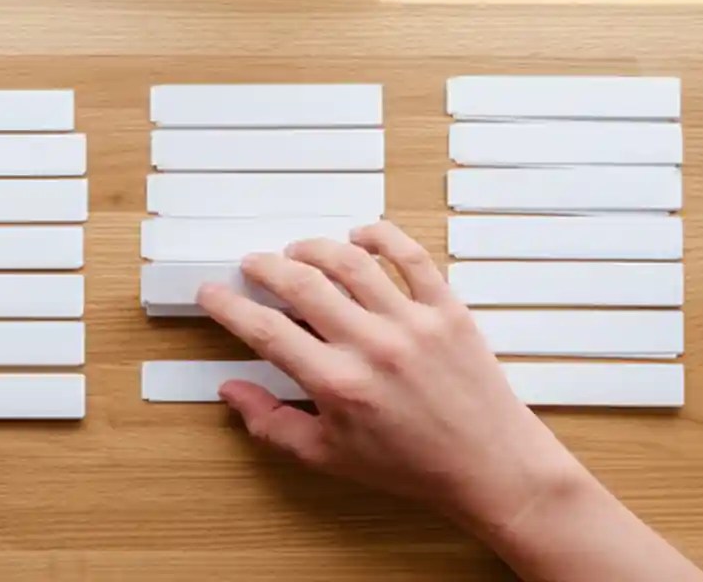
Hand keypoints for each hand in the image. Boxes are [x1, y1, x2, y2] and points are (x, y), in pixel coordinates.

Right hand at [195, 221, 575, 532]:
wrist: (488, 466)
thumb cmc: (413, 466)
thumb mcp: (330, 457)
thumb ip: (273, 424)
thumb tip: (233, 391)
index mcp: (339, 384)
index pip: (267, 331)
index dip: (230, 307)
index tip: (214, 294)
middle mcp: (373, 346)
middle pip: (302, 283)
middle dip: (265, 267)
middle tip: (252, 265)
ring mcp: (413, 322)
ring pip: (350, 261)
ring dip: (313, 248)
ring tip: (297, 252)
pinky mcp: (447, 309)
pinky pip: (411, 256)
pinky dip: (381, 236)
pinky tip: (360, 237)